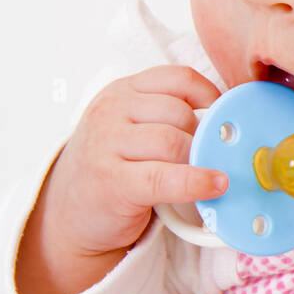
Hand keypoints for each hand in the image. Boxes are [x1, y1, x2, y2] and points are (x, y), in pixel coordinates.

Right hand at [15, 66, 225, 293]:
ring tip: (211, 173)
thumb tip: (223, 124)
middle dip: (202, 135)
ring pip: (173, 143)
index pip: (177, 78)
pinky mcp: (112, 181)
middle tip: (210, 155)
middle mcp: (111, 112)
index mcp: (122, 92)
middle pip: (179, 113)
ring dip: (199, 160)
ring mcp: (107, 145)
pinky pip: (165, 178)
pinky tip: (215, 185)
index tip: (222, 113)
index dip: (208, 94)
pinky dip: (195, 182)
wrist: (70, 215)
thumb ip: (166, 117)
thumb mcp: (130, 129)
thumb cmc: (111, 170)